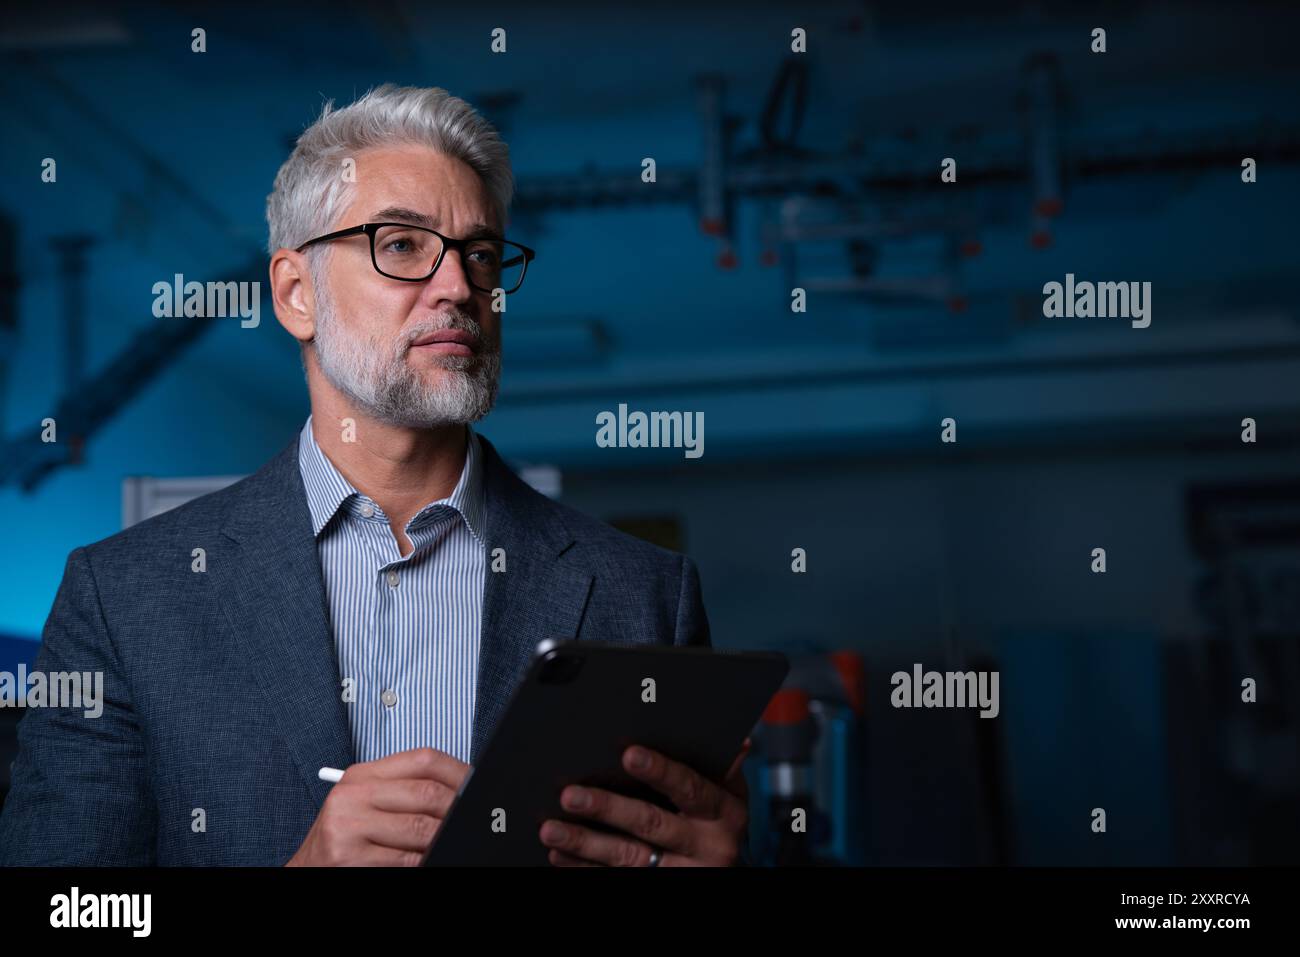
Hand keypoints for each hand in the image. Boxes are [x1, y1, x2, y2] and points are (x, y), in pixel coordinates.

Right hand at [285, 747, 469, 865]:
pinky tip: (428, 857)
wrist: (308, 869)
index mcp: (362, 775)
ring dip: (442, 837)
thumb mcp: (368, 803)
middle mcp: (353, 795)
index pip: (423, 759)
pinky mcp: (348, 857)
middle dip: (457, 806)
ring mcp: (349, 826)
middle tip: (471, 815)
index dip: (459, 771)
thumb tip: (460, 788)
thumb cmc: (346, 836)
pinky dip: (424, 860)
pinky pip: (405, 859)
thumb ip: (405, 791)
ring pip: (421, 829)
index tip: (476, 783)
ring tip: (450, 838)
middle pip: (427, 793)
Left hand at [540, 738, 751, 866]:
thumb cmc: (721, 821)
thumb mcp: (731, 795)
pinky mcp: (659, 887)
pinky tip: (560, 853)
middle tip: (571, 794)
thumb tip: (734, 740)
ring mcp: (681, 873)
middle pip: (650, 824)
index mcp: (725, 814)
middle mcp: (707, 846)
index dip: (660, 771)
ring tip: (551, 828)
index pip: (690, 789)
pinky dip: (585, 867)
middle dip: (608, 808)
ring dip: (585, 842)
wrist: (729, 874)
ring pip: (628, 857)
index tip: (629, 755)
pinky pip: (617, 879)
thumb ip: (723, 768)